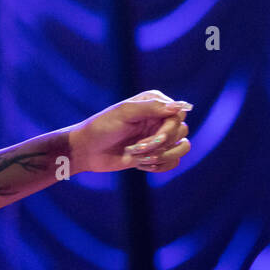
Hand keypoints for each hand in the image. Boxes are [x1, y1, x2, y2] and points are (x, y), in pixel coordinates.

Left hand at [67, 89, 192, 174]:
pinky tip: (141, 164)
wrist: (88, 150)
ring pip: (182, 147)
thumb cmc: (103, 127)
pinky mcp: (157, 153)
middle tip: (137, 148)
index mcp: (154, 102)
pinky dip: (160, 166)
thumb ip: (152, 107)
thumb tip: (180, 106)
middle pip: (182, 131)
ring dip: (161, 156)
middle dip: (160, 144)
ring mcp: (159, 136)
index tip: (152, 139)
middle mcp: (160, 117)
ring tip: (140, 157)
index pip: (178, 115)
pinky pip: (174, 162)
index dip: (169, 130)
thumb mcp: (125, 113)